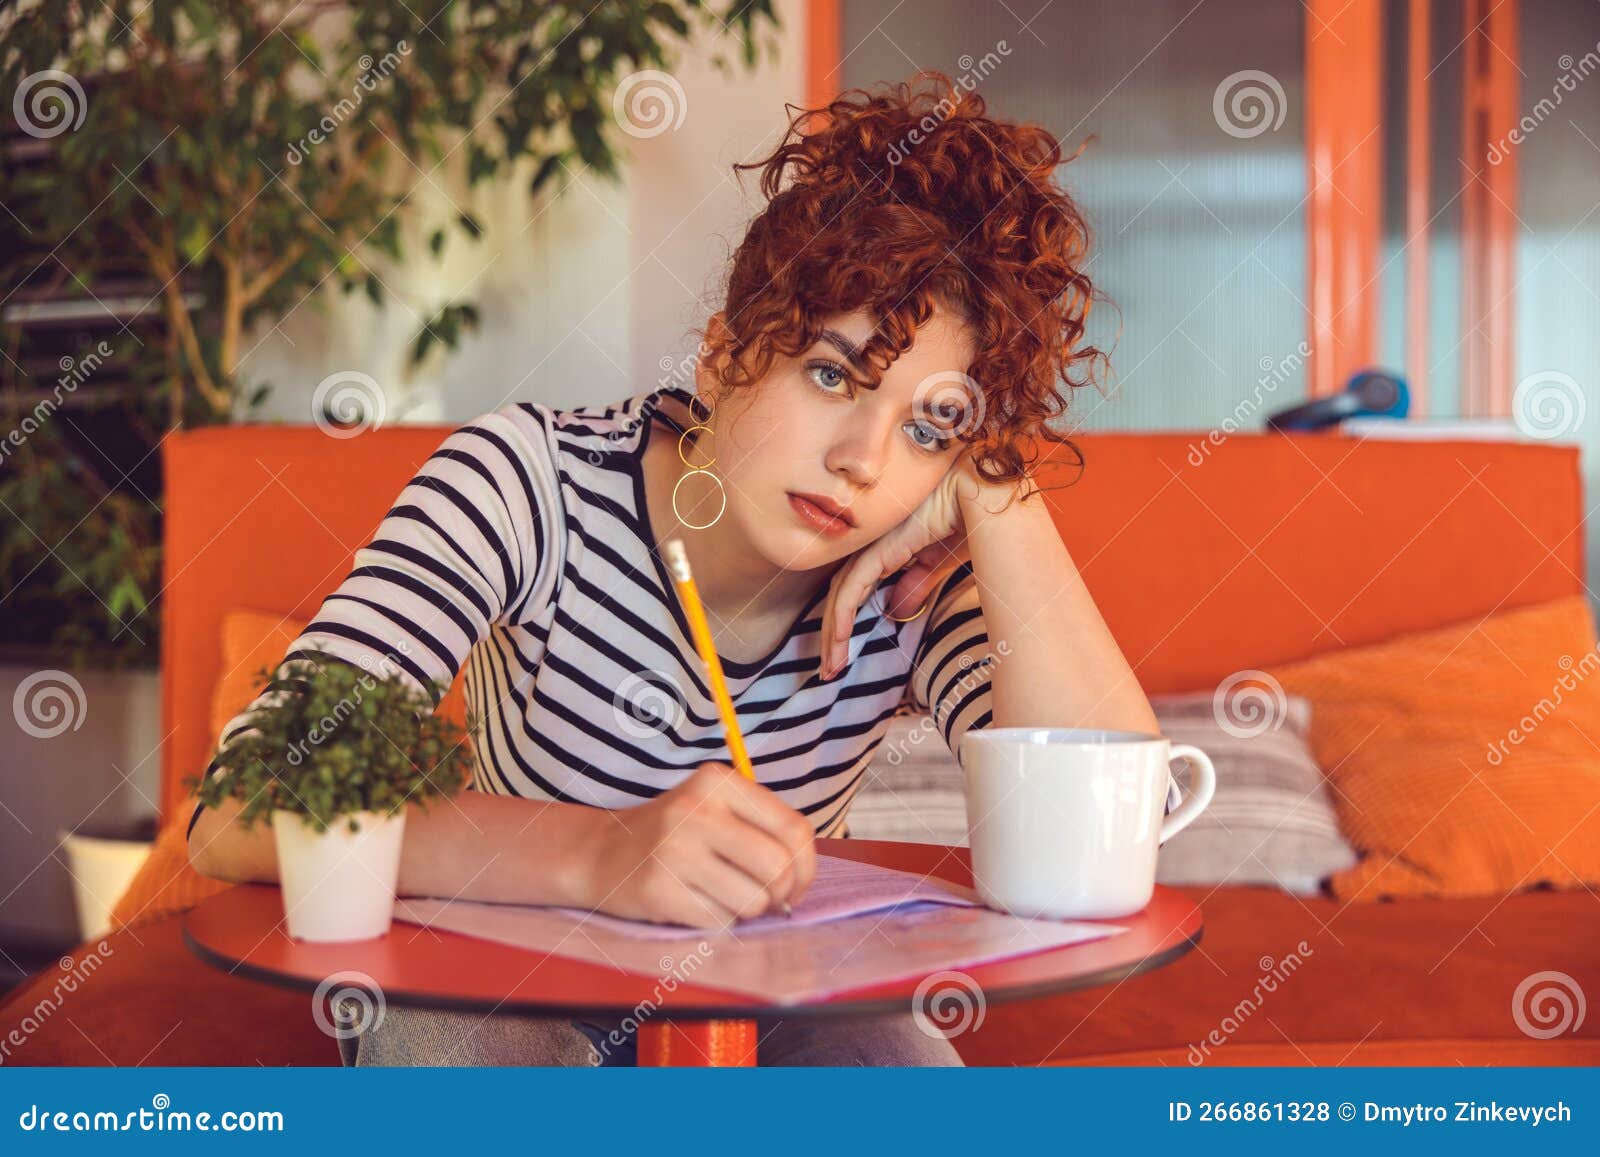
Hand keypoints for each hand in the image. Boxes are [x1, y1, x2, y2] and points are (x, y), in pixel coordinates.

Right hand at [578, 762, 817, 929]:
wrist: (603, 852)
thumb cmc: (675, 834)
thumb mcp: (716, 808)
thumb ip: (762, 830)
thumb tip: (801, 881)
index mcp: (718, 782)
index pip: (793, 828)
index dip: (806, 866)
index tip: (797, 883)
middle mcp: (696, 810)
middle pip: (778, 867)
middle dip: (782, 894)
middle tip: (768, 899)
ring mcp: (674, 850)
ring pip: (752, 901)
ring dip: (748, 910)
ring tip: (724, 895)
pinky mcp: (659, 889)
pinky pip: (720, 921)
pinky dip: (718, 920)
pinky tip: (695, 901)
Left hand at [817, 456, 980, 679]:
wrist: (985, 496)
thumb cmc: (970, 519)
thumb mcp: (940, 561)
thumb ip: (918, 582)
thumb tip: (898, 609)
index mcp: (887, 545)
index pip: (855, 586)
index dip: (844, 618)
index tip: (843, 653)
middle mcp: (875, 543)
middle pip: (841, 592)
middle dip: (832, 634)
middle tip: (829, 669)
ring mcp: (875, 543)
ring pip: (840, 594)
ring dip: (833, 634)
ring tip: (831, 667)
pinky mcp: (881, 548)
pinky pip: (851, 589)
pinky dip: (841, 618)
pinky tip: (837, 643)